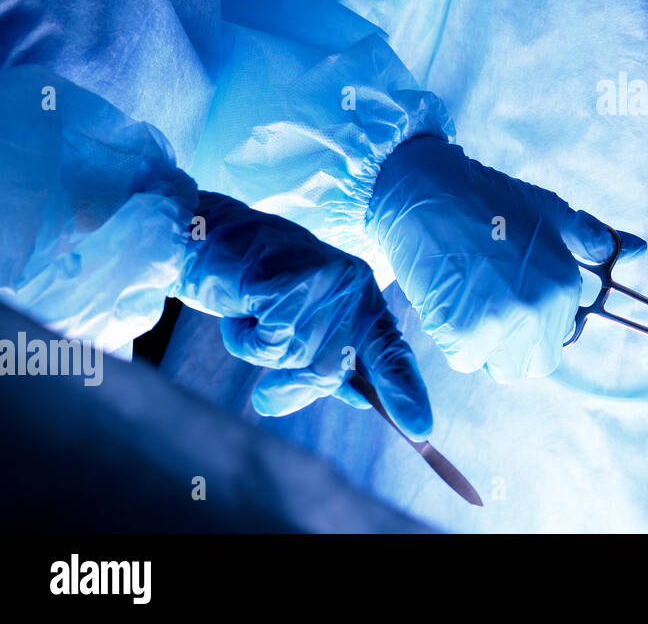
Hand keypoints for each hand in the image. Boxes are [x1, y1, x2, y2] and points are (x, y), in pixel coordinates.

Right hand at [175, 191, 432, 438]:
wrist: (208, 237)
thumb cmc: (254, 283)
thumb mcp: (299, 321)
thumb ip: (326, 358)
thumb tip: (356, 399)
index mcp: (361, 295)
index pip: (390, 348)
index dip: (404, 388)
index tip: (421, 428)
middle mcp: (351, 287)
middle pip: (330, 370)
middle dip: (291, 375)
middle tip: (267, 342)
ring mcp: (323, 285)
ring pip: (295, 360)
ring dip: (261, 349)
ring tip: (252, 311)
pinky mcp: (288, 286)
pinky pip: (264, 346)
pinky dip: (242, 337)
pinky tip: (240, 306)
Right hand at [366, 136, 644, 381]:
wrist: (428, 192)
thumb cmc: (490, 200)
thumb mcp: (552, 213)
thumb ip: (593, 238)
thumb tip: (639, 248)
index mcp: (563, 287)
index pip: (558, 339)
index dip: (536, 323)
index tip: (514, 296)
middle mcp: (537, 311)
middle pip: (531, 363)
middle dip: (513, 343)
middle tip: (490, 304)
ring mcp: (498, 325)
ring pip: (498, 364)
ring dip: (485, 344)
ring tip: (470, 300)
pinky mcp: (459, 333)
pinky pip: (464, 358)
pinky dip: (454, 338)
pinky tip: (449, 300)